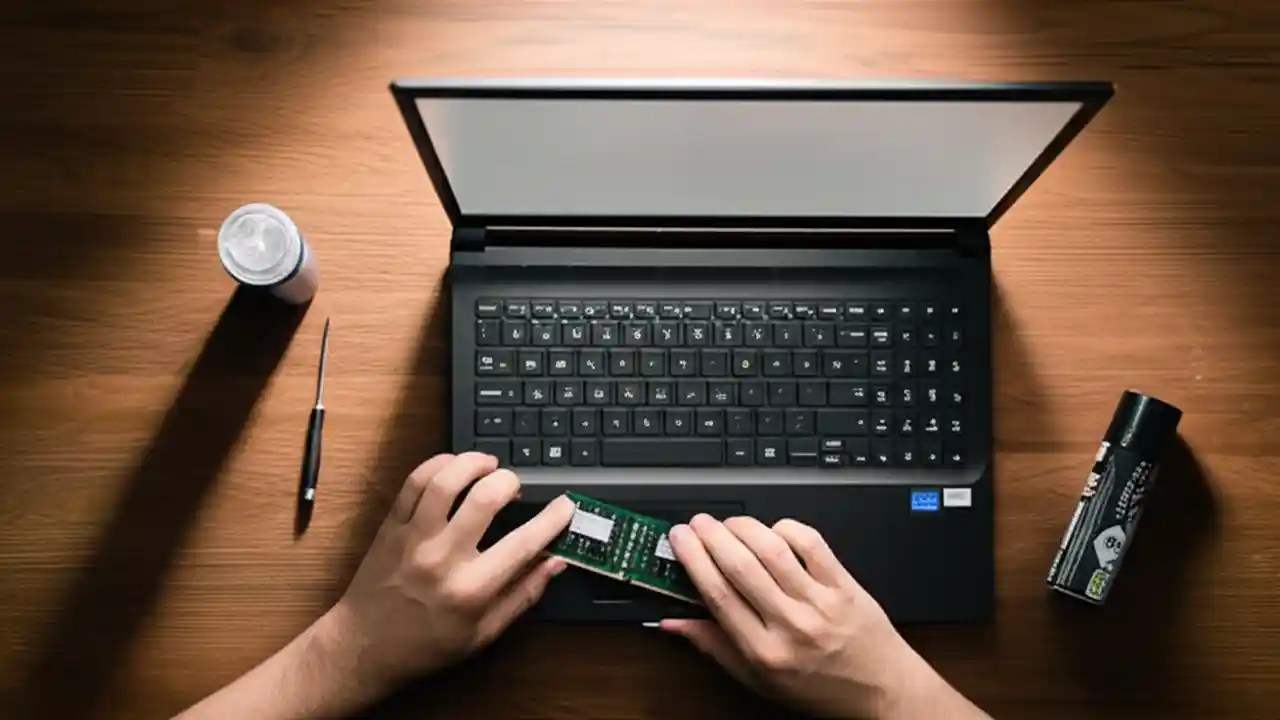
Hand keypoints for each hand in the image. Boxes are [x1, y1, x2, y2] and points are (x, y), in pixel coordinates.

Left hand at [323, 452, 574, 695]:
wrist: (364, 647)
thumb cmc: (427, 646)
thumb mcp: (484, 634)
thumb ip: (523, 595)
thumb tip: (557, 562)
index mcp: (471, 589)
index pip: (524, 544)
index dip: (552, 519)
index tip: (565, 505)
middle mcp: (443, 558)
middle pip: (485, 498)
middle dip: (510, 482)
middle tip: (516, 486)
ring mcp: (414, 538)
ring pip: (447, 480)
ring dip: (474, 463)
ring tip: (489, 465)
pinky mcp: (391, 526)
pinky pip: (415, 482)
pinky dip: (439, 465)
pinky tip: (455, 467)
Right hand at [662, 515, 986, 718]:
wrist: (880, 691)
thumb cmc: (819, 687)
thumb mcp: (757, 680)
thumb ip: (714, 647)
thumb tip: (672, 623)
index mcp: (764, 651)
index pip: (718, 595)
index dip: (693, 560)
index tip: (679, 540)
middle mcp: (791, 625)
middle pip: (741, 567)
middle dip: (711, 537)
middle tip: (696, 523)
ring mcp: (820, 603)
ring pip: (773, 551)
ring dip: (743, 528)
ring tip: (727, 522)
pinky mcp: (844, 585)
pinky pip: (812, 544)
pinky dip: (787, 528)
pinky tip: (773, 529)